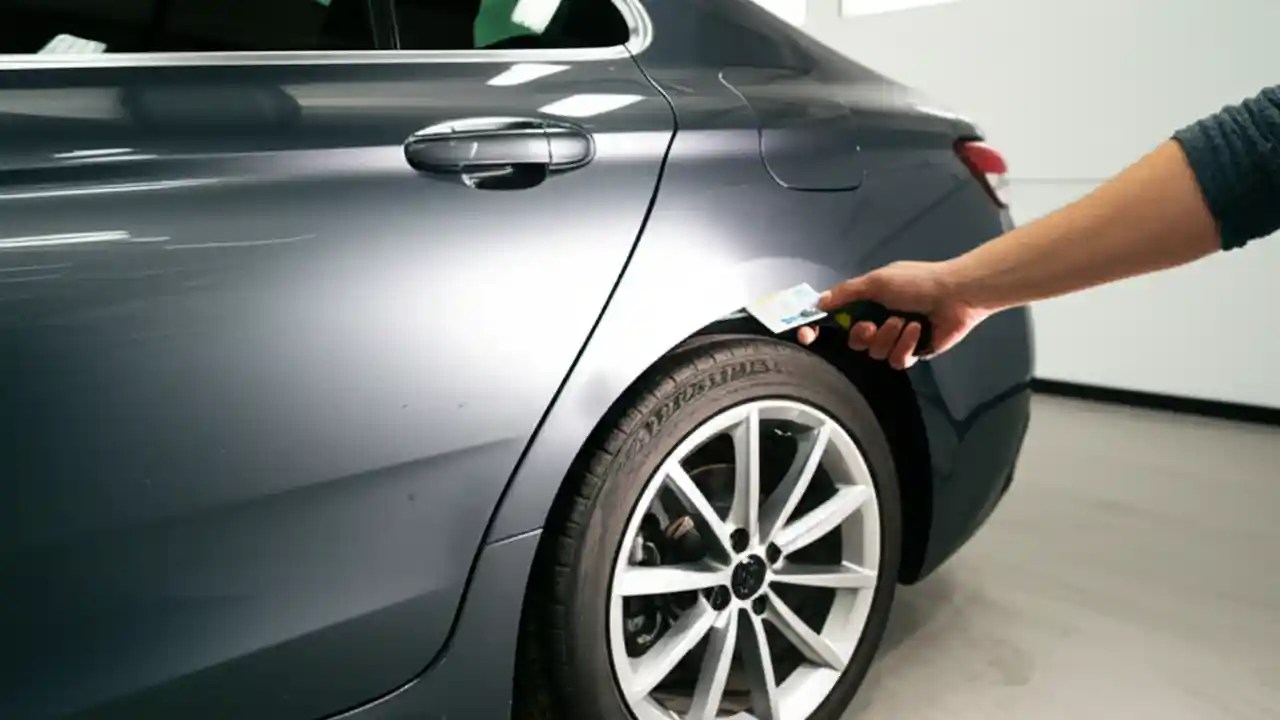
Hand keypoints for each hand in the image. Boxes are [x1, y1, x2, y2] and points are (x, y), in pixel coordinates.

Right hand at [797, 261, 989, 368]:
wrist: (957, 295)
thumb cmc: (917, 282)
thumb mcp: (877, 281)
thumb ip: (846, 292)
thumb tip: (818, 302)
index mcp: (867, 302)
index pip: (835, 318)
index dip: (819, 328)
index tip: (807, 335)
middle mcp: (877, 320)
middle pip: (853, 341)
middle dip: (863, 334)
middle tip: (875, 324)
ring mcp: (894, 338)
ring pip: (875, 352)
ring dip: (890, 336)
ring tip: (907, 321)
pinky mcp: (912, 353)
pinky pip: (896, 360)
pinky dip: (906, 345)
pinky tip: (919, 331)